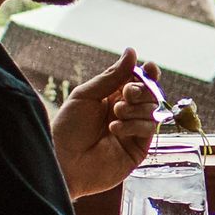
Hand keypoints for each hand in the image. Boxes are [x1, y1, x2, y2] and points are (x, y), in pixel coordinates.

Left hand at [51, 49, 159, 196]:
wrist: (62, 162)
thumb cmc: (68, 128)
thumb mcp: (86, 95)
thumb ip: (112, 76)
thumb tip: (131, 52)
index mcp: (112, 97)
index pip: (138, 81)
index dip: (147, 74)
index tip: (150, 68)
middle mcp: (126, 113)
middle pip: (149, 94)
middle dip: (141, 90)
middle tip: (126, 93)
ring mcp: (133, 132)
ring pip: (151, 110)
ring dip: (135, 108)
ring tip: (115, 114)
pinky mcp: (138, 150)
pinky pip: (148, 129)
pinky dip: (134, 125)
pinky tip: (114, 129)